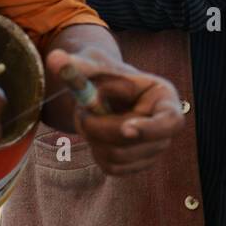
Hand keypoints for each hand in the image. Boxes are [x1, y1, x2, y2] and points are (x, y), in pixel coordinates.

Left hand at [45, 49, 184, 176]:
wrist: (105, 95)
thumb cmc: (104, 77)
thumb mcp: (94, 68)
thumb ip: (77, 66)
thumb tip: (54, 57)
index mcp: (164, 98)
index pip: (171, 121)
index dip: (150, 129)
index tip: (125, 128)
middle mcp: (166, 128)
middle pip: (134, 142)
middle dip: (101, 129)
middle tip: (82, 113)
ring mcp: (155, 149)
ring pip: (119, 157)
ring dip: (95, 140)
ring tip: (91, 120)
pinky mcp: (139, 164)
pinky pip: (113, 168)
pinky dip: (97, 153)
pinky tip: (97, 136)